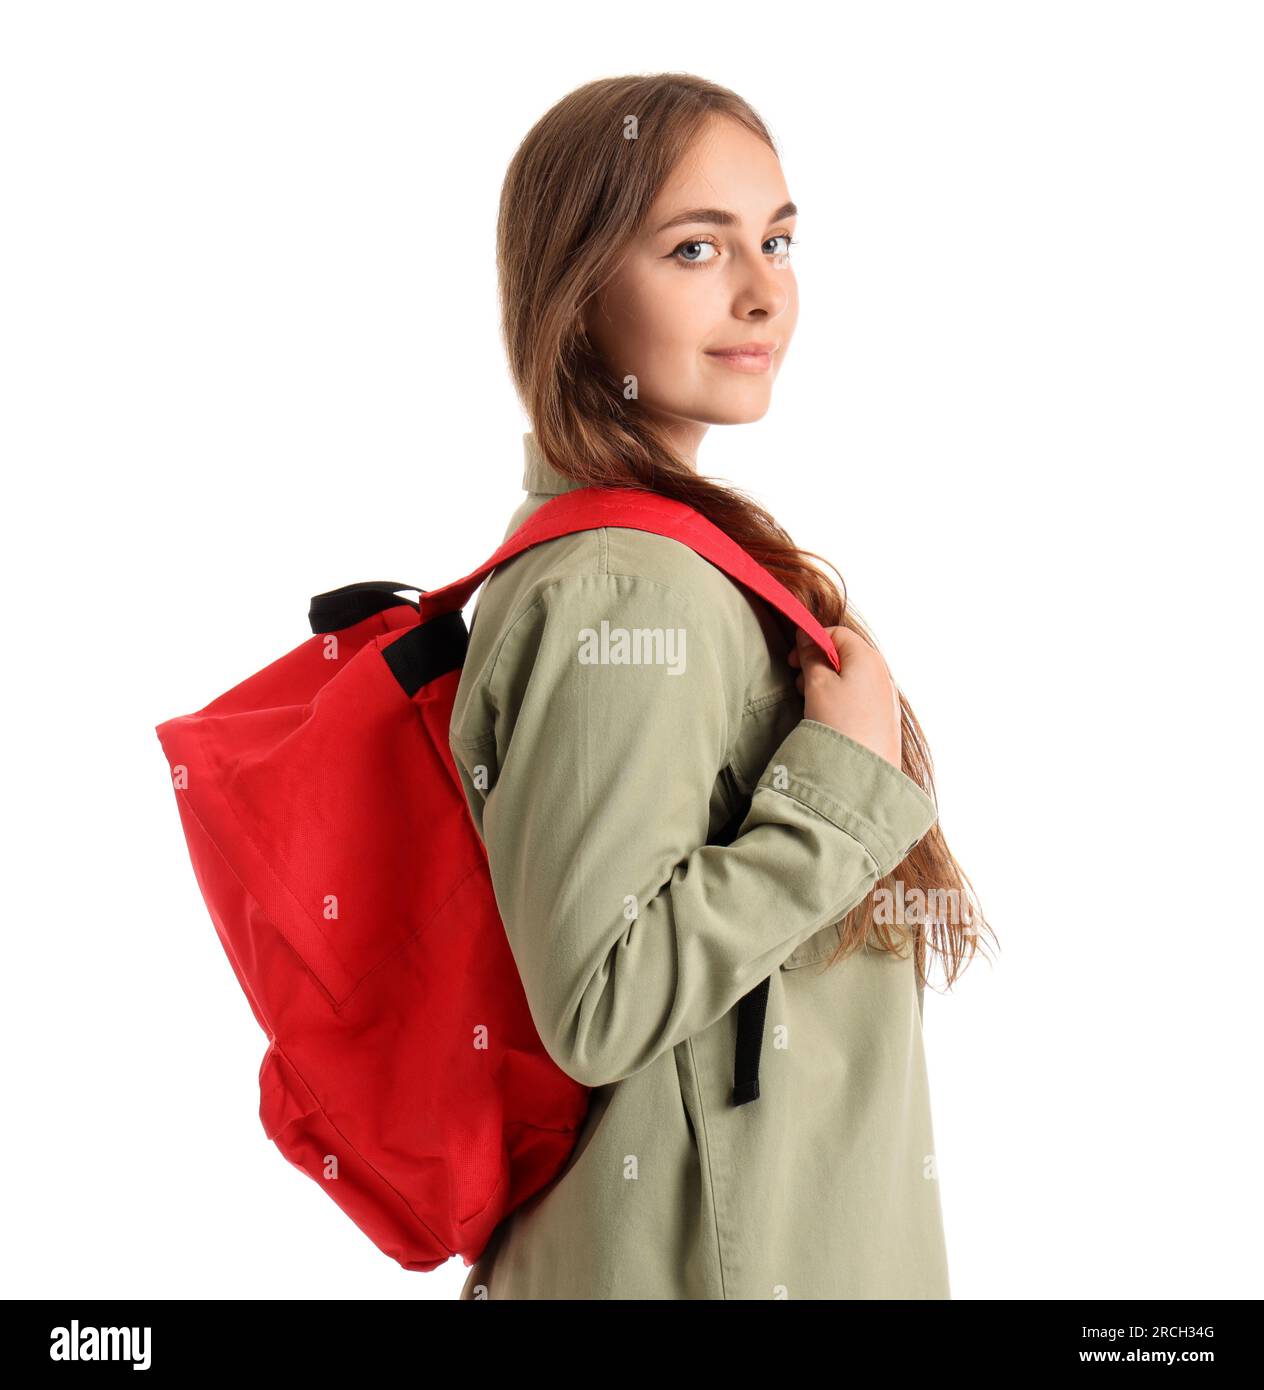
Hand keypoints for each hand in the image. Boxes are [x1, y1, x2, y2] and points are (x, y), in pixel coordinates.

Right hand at [788, 625, 902, 768]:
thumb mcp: (817, 684)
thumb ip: (811, 656)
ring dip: (827, 683)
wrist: (863, 771)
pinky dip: (840, 699)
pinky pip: (859, 697)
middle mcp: (882, 674)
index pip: (837, 634)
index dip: (811, 641)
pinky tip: (829, 717)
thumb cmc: (840, 724)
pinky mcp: (884, 719)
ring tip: (812, 702)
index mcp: (867, 658)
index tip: (793, 659)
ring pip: (851, 677)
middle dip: (818, 664)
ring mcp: (885, 697)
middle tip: (800, 683)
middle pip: (845, 654)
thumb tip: (807, 638)